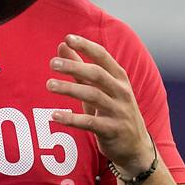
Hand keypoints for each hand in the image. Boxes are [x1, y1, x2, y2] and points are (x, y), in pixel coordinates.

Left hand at [45, 34, 153, 173]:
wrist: (135, 146)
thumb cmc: (113, 112)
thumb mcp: (99, 89)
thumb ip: (80, 68)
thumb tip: (62, 45)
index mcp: (119, 78)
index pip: (103, 57)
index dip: (86, 46)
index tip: (68, 38)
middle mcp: (121, 92)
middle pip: (97, 74)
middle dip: (75, 66)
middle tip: (53, 63)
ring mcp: (118, 111)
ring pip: (93, 95)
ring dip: (70, 89)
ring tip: (49, 85)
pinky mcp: (112, 130)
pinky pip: (90, 122)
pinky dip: (72, 119)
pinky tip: (55, 116)